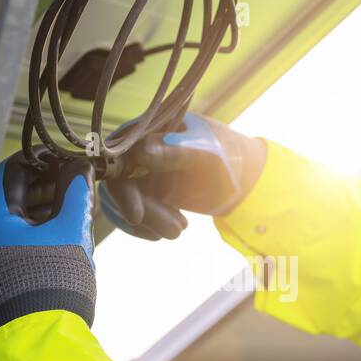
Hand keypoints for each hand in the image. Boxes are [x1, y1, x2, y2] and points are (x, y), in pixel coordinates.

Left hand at [0, 156, 95, 344]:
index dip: (37, 163)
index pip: (7, 172)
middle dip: (42, 189)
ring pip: (9, 226)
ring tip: (70, 214)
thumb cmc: (52, 286)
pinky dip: (30, 239)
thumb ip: (76, 197)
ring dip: (39, 215)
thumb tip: (81, 169)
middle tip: (71, 185)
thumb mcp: (71, 234)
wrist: (40, 345)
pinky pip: (7, 249)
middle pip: (8, 199)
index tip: (60, 160)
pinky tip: (56, 242)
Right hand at [99, 113, 266, 239]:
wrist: (241, 174)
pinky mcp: (145, 193)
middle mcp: (135, 150)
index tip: (136, 215)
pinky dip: (147, 227)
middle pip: (120, 186)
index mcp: (147, 129)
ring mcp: (138, 173)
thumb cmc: (227, 154)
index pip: (119, 159)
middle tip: (175, 231)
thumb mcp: (205, 152)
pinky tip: (168, 231)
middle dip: (143, 212)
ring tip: (180, 229)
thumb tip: (140, 153)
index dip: (122, 189)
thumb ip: (175, 152)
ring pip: (126, 203)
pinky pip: (134, 214)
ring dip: (148, 223)